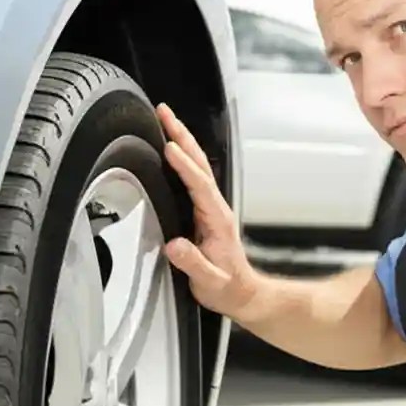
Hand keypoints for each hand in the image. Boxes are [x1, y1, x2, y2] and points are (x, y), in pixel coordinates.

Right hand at [155, 103, 261, 319]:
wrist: (242, 293)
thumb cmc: (226, 287)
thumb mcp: (209, 281)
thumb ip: (193, 263)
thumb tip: (174, 246)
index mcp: (216, 219)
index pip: (199, 185)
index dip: (184, 167)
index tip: (169, 149)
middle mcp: (215, 206)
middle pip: (198, 163)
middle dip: (181, 135)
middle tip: (164, 112)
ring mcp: (210, 206)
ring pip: (196, 165)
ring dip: (181, 139)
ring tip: (164, 119)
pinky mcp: (203, 209)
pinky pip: (191, 176)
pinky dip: (181, 157)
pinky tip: (170, 148)